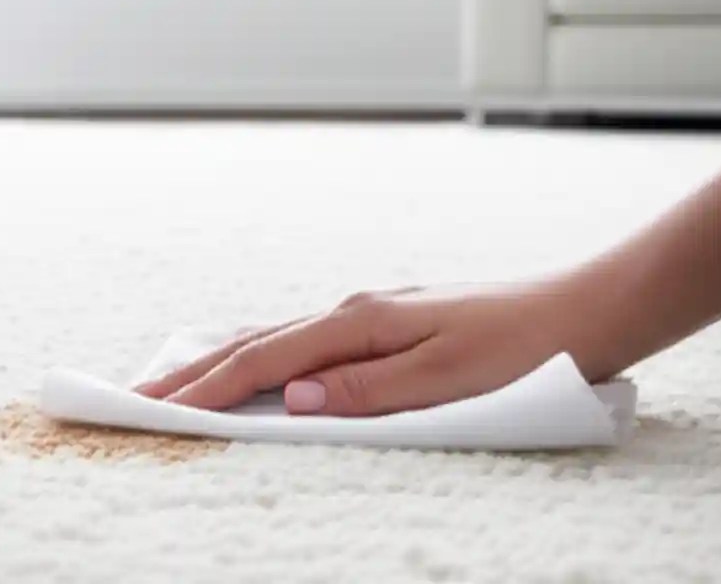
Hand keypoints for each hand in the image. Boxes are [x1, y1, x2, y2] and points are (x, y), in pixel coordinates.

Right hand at [134, 276, 634, 416]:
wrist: (583, 309)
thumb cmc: (522, 348)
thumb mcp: (447, 380)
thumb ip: (365, 390)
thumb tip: (289, 398)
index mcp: (359, 323)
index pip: (264, 361)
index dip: (208, 388)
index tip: (156, 410)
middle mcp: (353, 312)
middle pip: (253, 342)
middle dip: (192, 372)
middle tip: (137, 396)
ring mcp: (366, 314)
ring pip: (272, 337)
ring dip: (218, 360)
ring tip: (174, 379)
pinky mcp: (382, 324)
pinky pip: (300, 340)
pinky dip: (258, 353)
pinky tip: (252, 361)